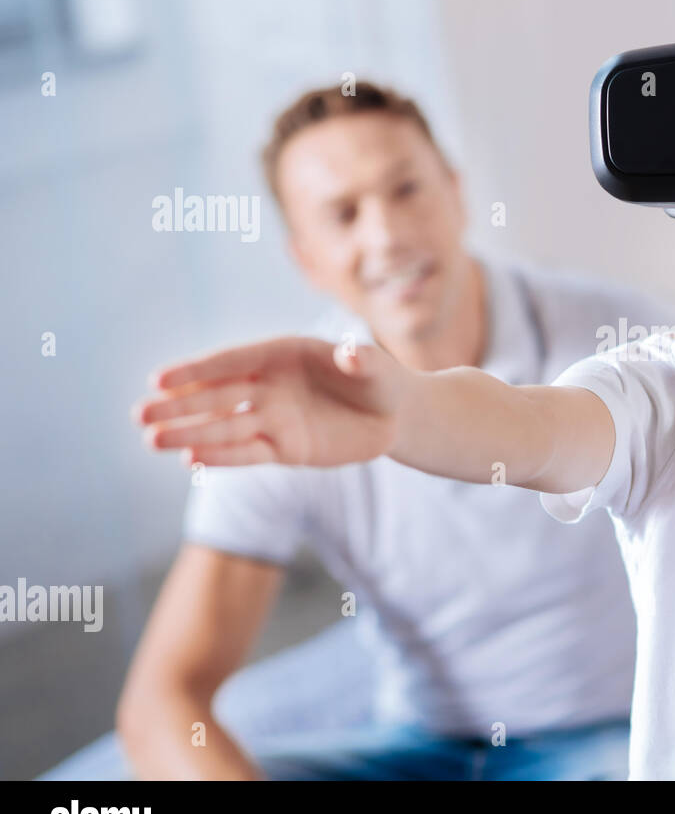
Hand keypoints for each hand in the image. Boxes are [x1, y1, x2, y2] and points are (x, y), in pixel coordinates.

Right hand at [133, 337, 407, 466]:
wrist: (395, 416)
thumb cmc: (382, 381)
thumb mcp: (380, 368)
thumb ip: (364, 360)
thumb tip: (350, 353)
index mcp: (282, 354)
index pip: (232, 361)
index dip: (197, 370)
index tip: (160, 379)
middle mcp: (269, 385)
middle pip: (217, 395)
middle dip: (180, 405)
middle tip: (140, 415)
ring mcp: (274, 418)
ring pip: (225, 427)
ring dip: (191, 434)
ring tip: (153, 441)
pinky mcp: (285, 448)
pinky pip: (249, 453)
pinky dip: (224, 457)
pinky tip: (192, 461)